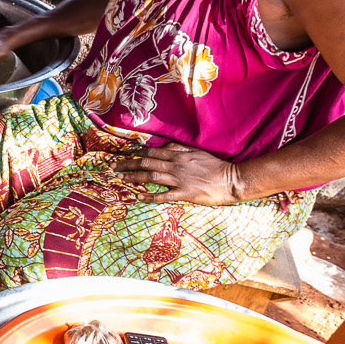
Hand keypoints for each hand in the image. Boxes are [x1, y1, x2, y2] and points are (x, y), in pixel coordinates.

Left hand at [109, 143, 247, 205]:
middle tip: (113, 168)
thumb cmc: (215, 166)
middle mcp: (176, 165)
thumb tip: (164, 146)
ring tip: (120, 179)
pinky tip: (139, 197)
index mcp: (179, 155)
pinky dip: (150, 196)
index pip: (152, 153)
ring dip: (134, 178)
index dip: (135, 154)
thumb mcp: (197, 152)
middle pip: (147, 164)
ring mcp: (180, 179)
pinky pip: (164, 195)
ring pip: (152, 177)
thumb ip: (179, 148)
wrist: (232, 179)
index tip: (122, 155)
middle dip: (128, 165)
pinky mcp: (186, 193)